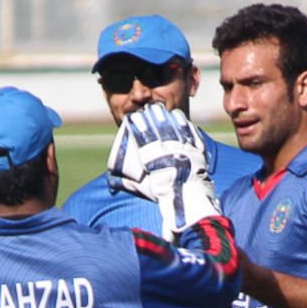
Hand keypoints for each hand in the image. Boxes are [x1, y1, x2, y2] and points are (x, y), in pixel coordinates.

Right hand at [106, 103, 220, 241]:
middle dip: (153, 116)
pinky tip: (181, 120)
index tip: (134, 117)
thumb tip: (110, 184)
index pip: (142, 133)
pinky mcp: (196, 149)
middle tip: (149, 110)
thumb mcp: (141, 187)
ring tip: (164, 112)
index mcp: (152, 154)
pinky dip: (185, 125)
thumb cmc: (160, 193)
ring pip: (175, 125)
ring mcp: (183, 146)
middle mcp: (167, 147)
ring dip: (169, 117)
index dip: (138, 123)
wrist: (186, 197)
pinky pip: (191, 132)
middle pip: (159, 125)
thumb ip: (125, 182)